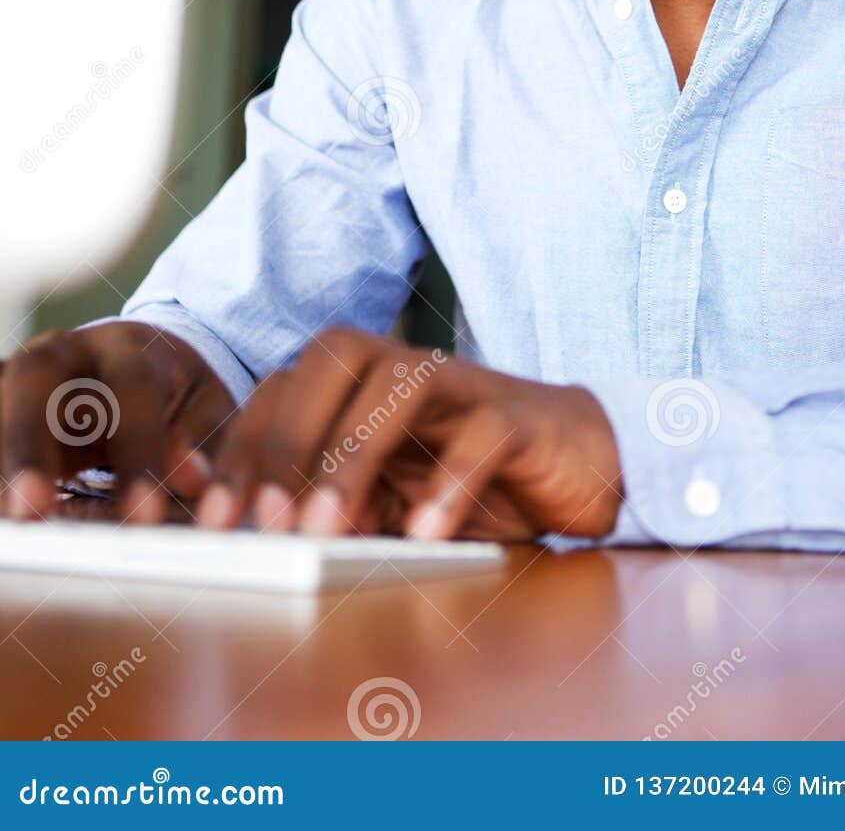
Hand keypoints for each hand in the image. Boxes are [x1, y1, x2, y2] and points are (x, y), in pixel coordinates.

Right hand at [0, 322, 234, 523]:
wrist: (142, 361)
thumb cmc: (176, 392)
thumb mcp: (205, 409)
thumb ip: (202, 443)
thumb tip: (195, 481)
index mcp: (129, 346)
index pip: (132, 387)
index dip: (138, 451)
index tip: (145, 516)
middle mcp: (65, 352)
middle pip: (35, 380)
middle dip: (29, 444)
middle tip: (30, 509)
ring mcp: (22, 374)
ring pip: (0, 402)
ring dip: (1, 457)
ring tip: (8, 518)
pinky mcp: (1, 403)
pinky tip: (2, 513)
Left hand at [196, 328, 623, 541]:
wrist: (581, 462)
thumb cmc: (471, 478)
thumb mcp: (386, 496)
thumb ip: (327, 500)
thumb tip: (247, 524)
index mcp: (365, 381)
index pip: (287, 383)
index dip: (244, 446)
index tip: (217, 520)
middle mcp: (409, 369)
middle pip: (335, 357)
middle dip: (289, 437)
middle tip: (267, 521)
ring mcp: (467, 387)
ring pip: (401, 384)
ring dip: (353, 455)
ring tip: (326, 530)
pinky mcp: (522, 418)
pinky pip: (483, 434)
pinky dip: (450, 481)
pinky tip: (424, 533)